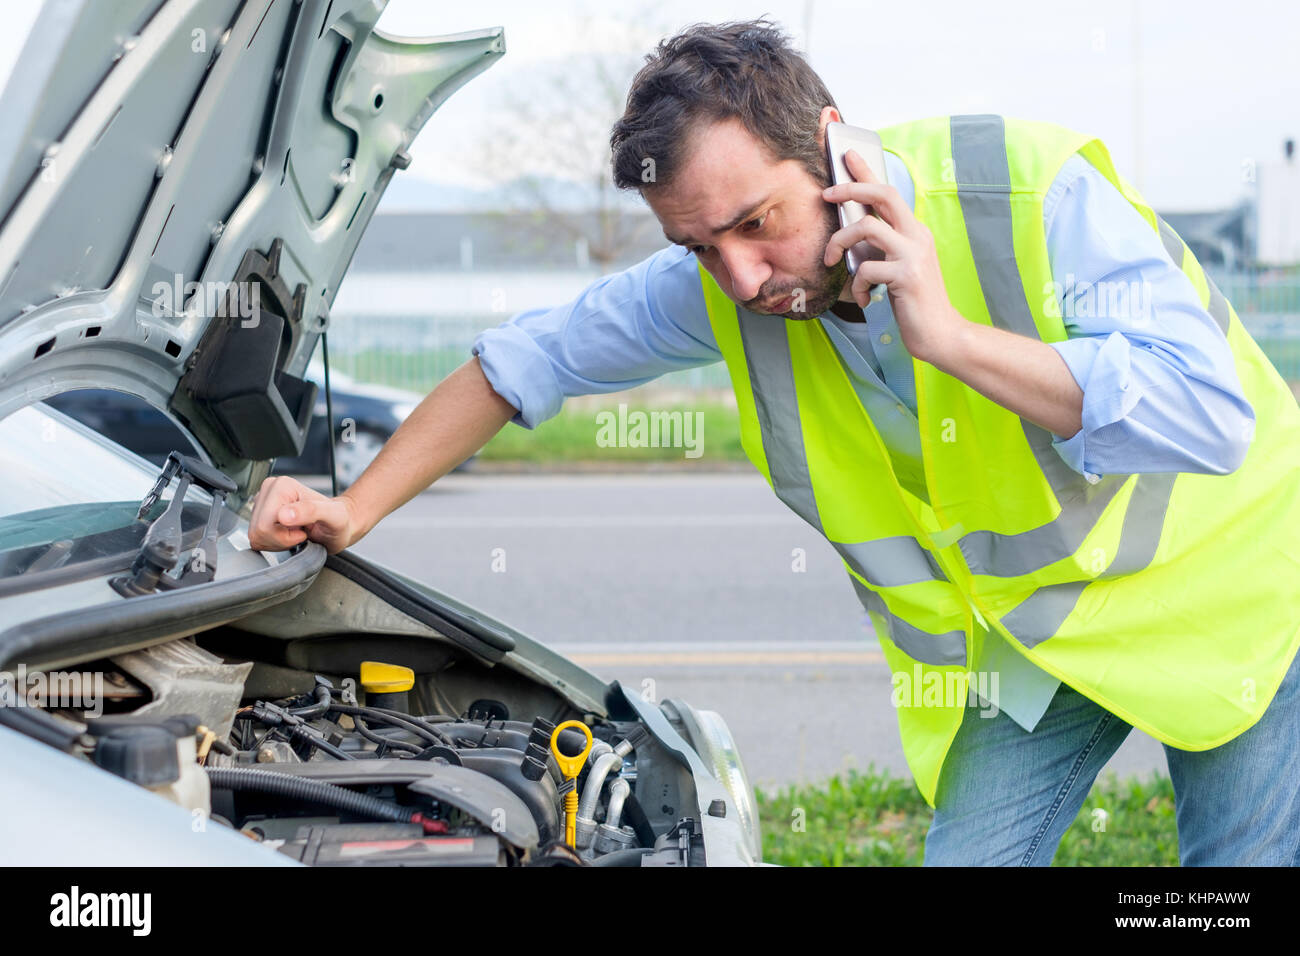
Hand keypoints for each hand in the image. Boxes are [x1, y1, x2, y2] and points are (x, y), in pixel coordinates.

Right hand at [247, 475, 362, 554]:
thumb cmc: (338, 520)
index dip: (285, 535)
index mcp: (281, 486)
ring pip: (256, 536)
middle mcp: (268, 490)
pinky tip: (289, 534)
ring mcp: (262, 503)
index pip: (265, 524)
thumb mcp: (333, 516)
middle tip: (301, 532)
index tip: (304, 529)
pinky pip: (257, 539)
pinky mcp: (260, 515)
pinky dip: (274, 543)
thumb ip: (311, 511)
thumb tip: (283, 515)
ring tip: (296, 532)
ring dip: (278, 542)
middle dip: (281, 539)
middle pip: (257, 531)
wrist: (338, 526)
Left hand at [822, 149, 964, 365]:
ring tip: (831, 261)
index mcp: (915, 232)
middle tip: (826, 194)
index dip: (867, 171)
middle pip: (882, 194)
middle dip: (850, 188)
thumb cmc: (914, 303)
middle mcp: (917, 236)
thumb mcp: (899, 268)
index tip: (846, 155)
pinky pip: (866, 268)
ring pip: (866, 227)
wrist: (941, 333)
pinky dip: (857, 284)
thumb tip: (850, 238)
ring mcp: (913, 254)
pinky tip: (863, 299)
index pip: (889, 191)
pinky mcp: (906, 275)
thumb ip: (882, 250)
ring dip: (840, 242)